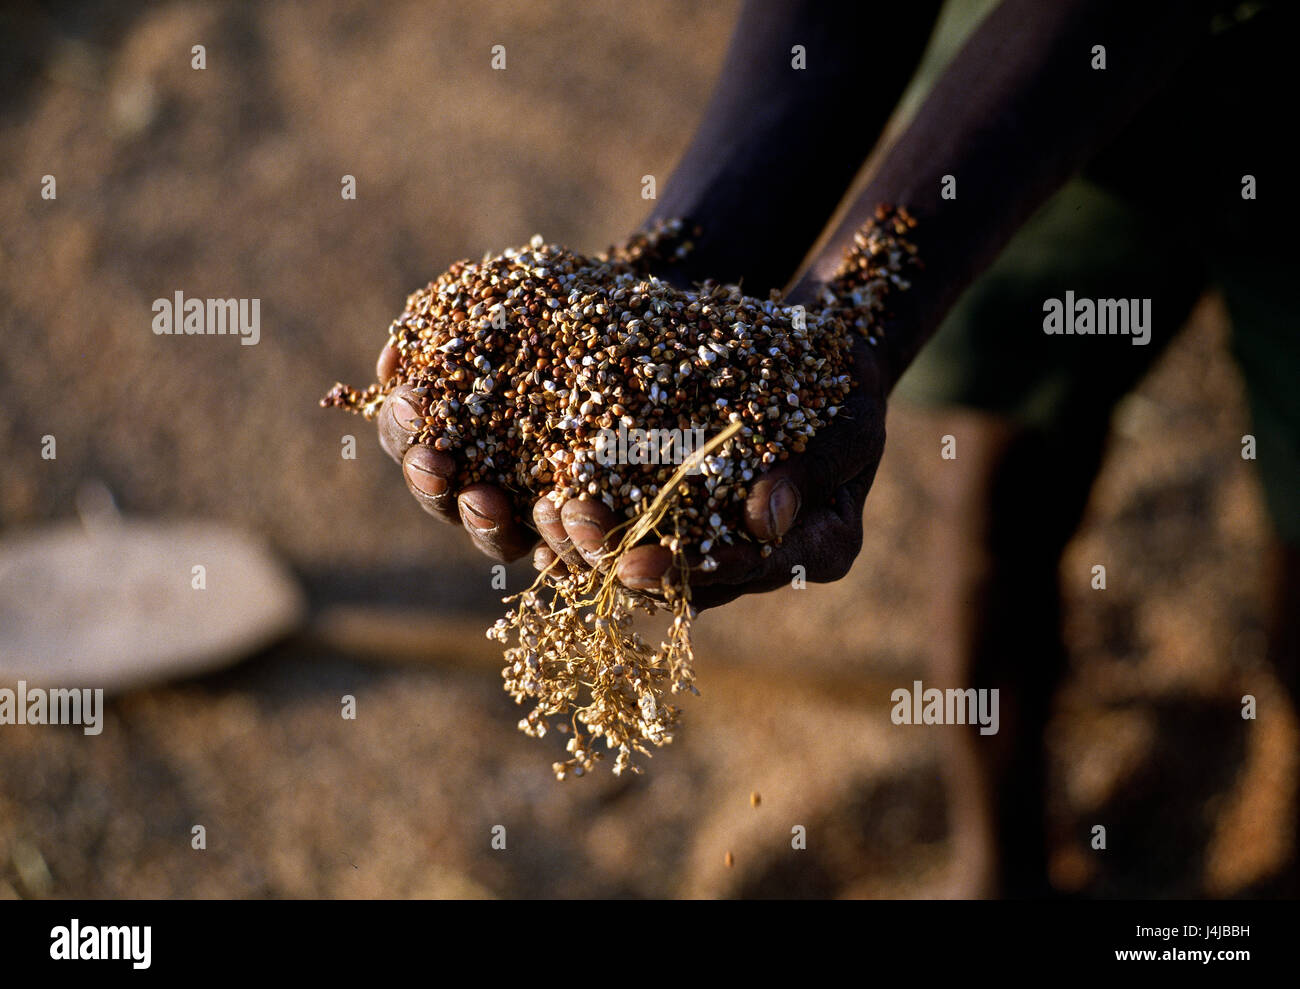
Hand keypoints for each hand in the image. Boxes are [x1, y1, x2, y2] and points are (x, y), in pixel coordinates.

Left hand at [376, 313, 888, 609]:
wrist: (791, 334)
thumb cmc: (837, 387)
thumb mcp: (845, 421)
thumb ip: (818, 472)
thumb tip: (768, 516)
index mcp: (728, 560)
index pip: (681, 583)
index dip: (651, 573)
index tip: (633, 559)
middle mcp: (654, 545)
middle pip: (586, 563)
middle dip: (551, 541)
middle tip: (527, 509)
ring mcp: (604, 501)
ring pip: (525, 523)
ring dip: (476, 502)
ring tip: (442, 467)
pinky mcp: (564, 453)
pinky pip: (499, 461)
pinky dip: (457, 441)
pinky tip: (420, 411)